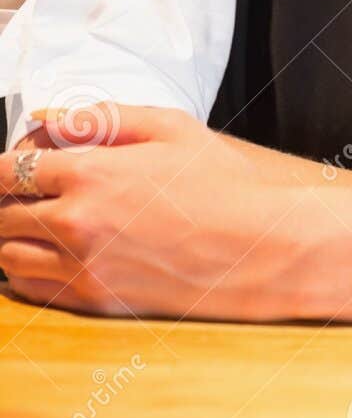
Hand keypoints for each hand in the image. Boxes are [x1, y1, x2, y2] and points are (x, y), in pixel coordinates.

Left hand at [0, 103, 351, 319]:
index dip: (9, 163)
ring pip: (7, 255)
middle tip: (35, 190)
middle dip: (10, 197)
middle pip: (3, 212)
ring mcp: (83, 268)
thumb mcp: (169, 128)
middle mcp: (77, 223)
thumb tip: (49, 116)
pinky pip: (29, 290)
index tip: (22, 162)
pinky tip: (52, 254)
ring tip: (43, 221)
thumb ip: (101, 118)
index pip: (11, 169)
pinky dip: (26, 271)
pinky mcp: (95, 302)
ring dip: (14, 235)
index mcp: (92, 173)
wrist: (260, 245)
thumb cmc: (223, 183)